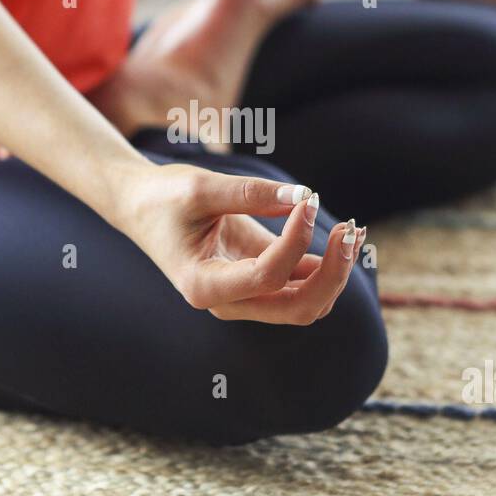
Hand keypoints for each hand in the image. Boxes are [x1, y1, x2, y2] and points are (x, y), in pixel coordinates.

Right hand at [117, 164, 364, 324]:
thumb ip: (251, 193)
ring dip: (335, 272)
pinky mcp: (259, 279)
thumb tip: (304, 197)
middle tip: (351, 230)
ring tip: (354, 230)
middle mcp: (228, 302)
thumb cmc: (164, 196)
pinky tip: (344, 235)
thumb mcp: (202, 187)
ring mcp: (245, 296)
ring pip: (307, 302)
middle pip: (299, 308)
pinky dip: (326, 264)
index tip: (307, 201)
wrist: (141, 205)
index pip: (268, 276)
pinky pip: (301, 284)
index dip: (297, 240)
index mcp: (204, 286)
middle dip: (332, 273)